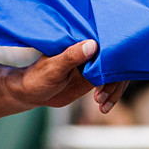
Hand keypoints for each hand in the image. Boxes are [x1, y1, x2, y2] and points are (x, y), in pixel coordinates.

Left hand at [6, 40, 126, 112]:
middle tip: (101, 95)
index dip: (114, 56)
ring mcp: (93, 65)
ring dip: (114, 90)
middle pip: (115, 61)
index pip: (106, 43)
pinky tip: (103, 107)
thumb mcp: (54, 67)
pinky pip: (110, 85)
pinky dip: (111, 97)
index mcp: (80, 41)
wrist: (32, 93)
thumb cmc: (38, 77)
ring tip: (101, 103)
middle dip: (114, 80)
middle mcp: (89, 51)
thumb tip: (92, 45)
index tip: (110, 73)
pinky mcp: (94, 78)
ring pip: (116, 75)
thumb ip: (71, 56)